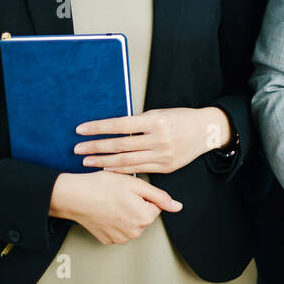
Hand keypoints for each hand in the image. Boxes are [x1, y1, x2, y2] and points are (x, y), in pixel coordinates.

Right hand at [49, 171, 181, 243]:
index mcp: (144, 218)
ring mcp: (120, 238)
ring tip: (111, 202)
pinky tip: (105, 211)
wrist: (74, 196)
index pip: (155, 206)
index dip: (143, 196)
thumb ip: (160, 197)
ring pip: (133, 223)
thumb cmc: (102, 186)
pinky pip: (120, 230)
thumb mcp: (135, 185)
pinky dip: (115, 221)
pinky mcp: (108, 240)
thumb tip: (177, 206)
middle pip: (145, 216)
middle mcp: (134, 232)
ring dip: (126, 213)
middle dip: (136, 205)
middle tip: (119, 195)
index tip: (129, 191)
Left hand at [74, 107, 230, 174]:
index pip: (120, 125)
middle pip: (120, 145)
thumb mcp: (160, 113)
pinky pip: (138, 170)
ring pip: (126, 161)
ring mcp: (162, 155)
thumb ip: (139, 122)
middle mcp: (158, 139)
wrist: (206, 131)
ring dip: (103, 162)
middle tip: (77, 149)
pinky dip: (120, 170)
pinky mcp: (165, 167)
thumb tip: (113, 129)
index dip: (99, 128)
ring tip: (87, 162)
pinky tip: (107, 169)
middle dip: (96, 147)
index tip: (81, 130)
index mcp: (156, 121)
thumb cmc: (180, 119)